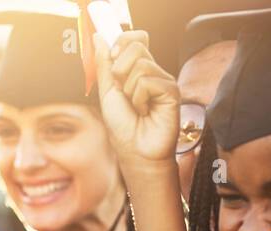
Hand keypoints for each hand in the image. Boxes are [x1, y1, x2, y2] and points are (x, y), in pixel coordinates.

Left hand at [95, 30, 181, 168]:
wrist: (136, 152)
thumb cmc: (123, 127)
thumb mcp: (108, 92)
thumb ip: (104, 64)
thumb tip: (98, 37)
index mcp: (137, 70)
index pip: (134, 38)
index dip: (121, 43)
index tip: (113, 60)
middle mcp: (152, 71)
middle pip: (135, 46)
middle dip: (120, 70)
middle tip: (124, 93)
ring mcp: (163, 80)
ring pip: (140, 64)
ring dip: (129, 90)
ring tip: (137, 107)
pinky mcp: (171, 90)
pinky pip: (147, 81)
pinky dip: (139, 98)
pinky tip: (146, 112)